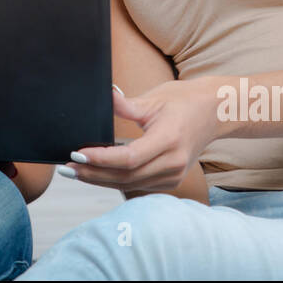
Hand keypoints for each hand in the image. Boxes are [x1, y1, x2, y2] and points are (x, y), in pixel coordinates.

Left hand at [63, 81, 220, 194]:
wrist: (215, 112)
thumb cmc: (184, 100)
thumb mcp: (154, 98)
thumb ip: (125, 105)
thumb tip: (102, 98)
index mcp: (168, 139)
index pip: (130, 157)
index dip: (101, 159)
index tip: (78, 154)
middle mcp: (173, 162)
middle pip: (126, 175)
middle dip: (93, 174)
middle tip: (67, 168)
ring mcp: (174, 174)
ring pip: (130, 184)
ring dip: (101, 180)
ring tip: (76, 172)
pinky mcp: (172, 179)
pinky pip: (139, 184)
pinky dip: (116, 180)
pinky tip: (97, 175)